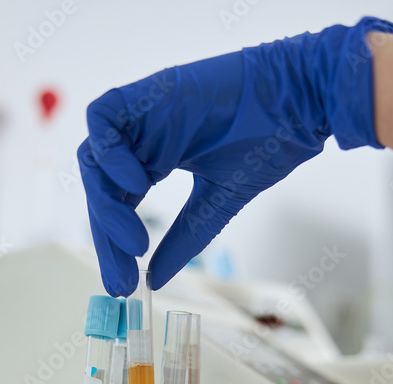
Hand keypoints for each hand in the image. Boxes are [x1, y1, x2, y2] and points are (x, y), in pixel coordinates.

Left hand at [78, 17, 392, 295]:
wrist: (296, 105)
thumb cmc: (265, 143)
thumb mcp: (215, 204)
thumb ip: (182, 240)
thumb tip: (153, 279)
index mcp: (153, 161)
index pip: (118, 205)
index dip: (113, 244)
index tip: (122, 282)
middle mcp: (140, 139)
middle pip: (102, 189)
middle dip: (107, 237)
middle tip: (122, 275)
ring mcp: (141, 115)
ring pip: (95, 160)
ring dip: (106, 205)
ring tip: (133, 242)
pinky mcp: (146, 91)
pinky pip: (103, 118)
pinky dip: (108, 152)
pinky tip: (135, 184)